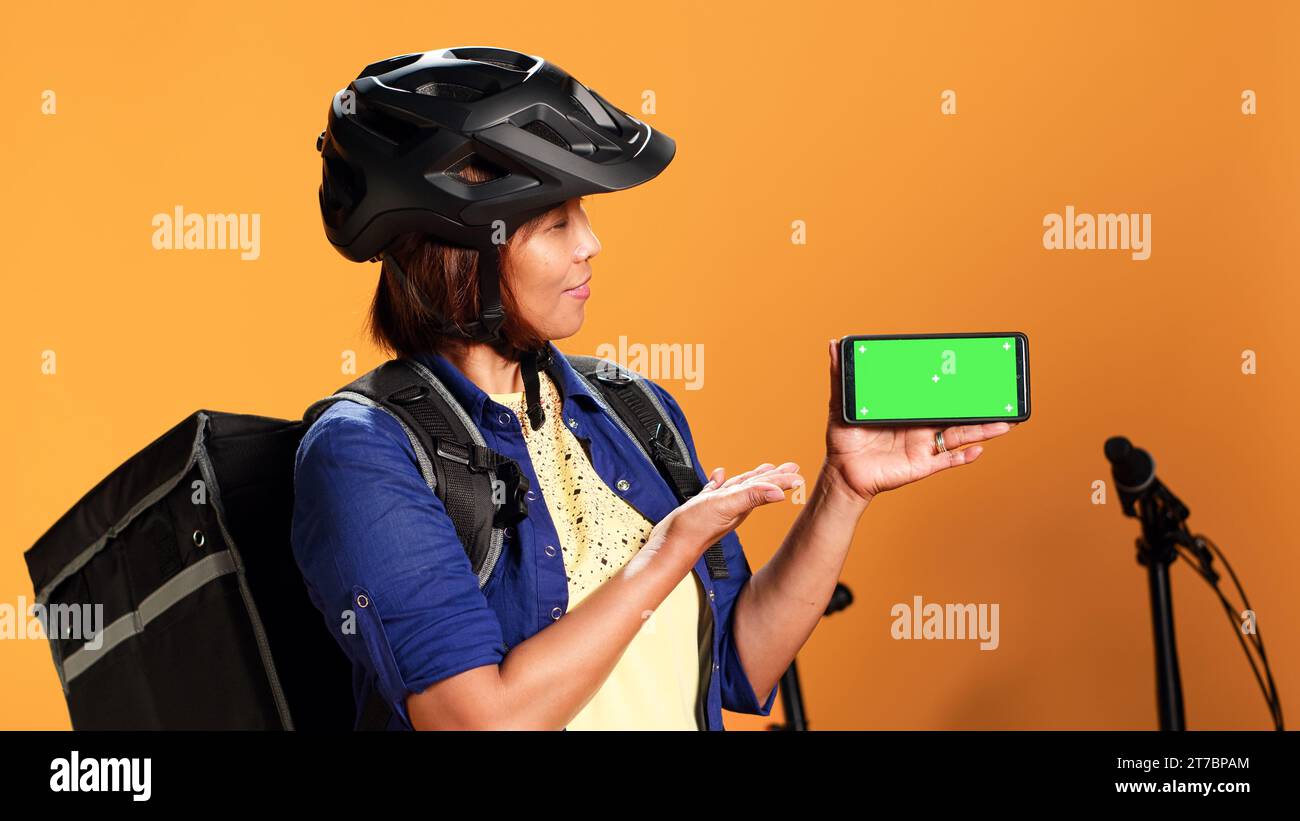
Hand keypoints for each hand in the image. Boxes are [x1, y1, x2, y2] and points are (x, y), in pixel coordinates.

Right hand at [648, 461, 803, 560]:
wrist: (672, 545)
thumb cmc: (697, 528)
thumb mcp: (726, 506)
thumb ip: (751, 497)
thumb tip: (780, 493)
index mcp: (742, 503)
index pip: (766, 487)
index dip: (782, 480)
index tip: (798, 474)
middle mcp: (733, 504)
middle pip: (757, 485)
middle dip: (774, 476)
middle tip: (791, 468)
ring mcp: (718, 506)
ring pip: (739, 487)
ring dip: (751, 477)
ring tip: (764, 469)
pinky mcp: (702, 506)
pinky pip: (714, 490)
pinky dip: (717, 481)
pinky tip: (717, 476)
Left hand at [823, 338, 1018, 502]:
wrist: (841, 473)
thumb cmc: (844, 439)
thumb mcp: (841, 404)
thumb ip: (841, 375)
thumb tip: (835, 343)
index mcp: (908, 409)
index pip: (935, 393)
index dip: (953, 383)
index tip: (970, 369)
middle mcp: (921, 426)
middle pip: (955, 413)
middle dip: (978, 405)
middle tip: (1000, 393)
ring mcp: (923, 446)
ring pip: (959, 435)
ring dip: (982, 430)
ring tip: (1004, 423)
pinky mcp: (921, 465)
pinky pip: (946, 461)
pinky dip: (962, 458)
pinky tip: (978, 450)